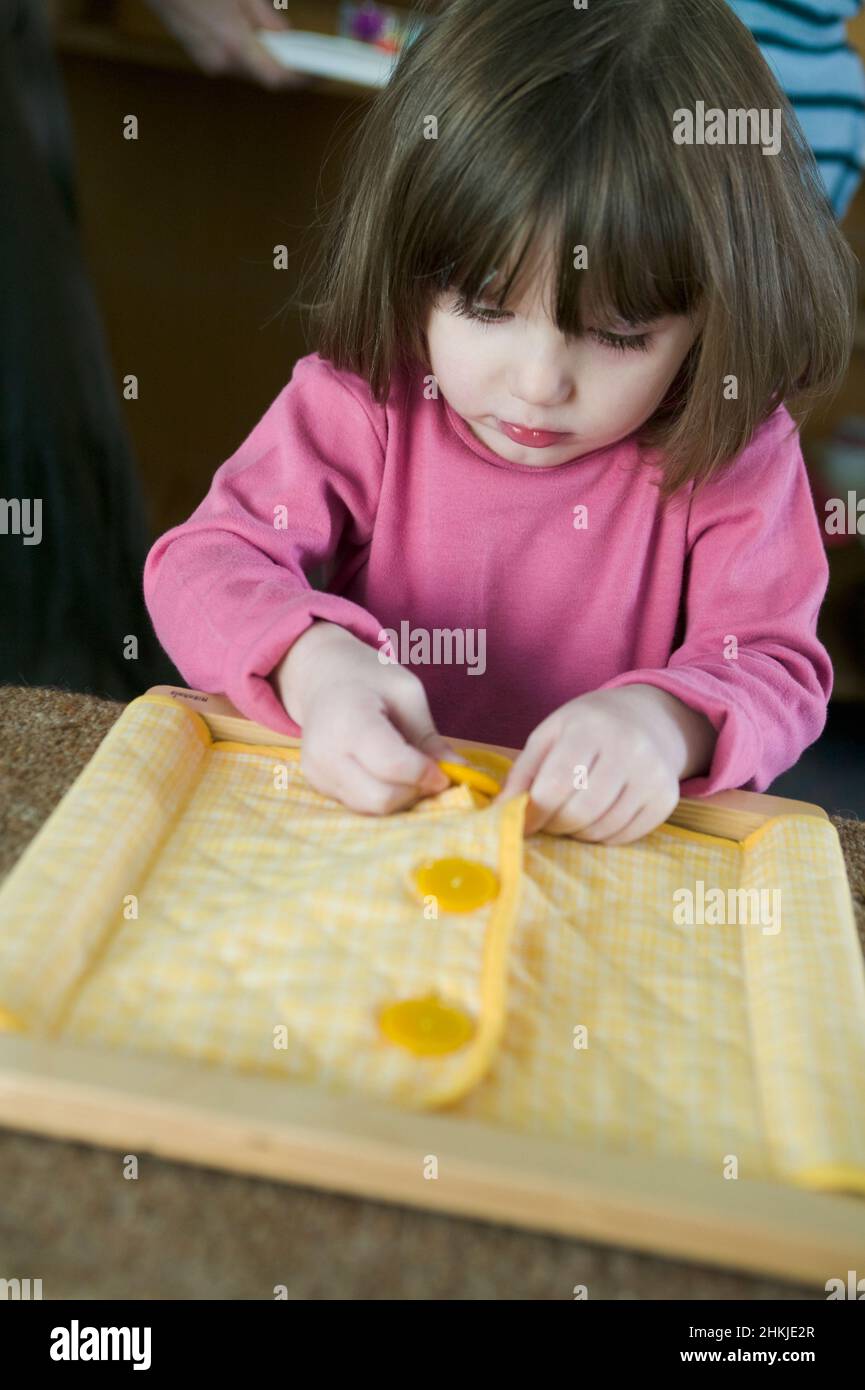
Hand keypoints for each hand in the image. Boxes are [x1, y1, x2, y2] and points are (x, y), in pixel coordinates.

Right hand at [144, 0, 304, 88]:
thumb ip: (265, 18)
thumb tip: (283, 36)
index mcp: (233, 44)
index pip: (277, 77)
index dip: (303, 78)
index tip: (321, 73)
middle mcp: (220, 61)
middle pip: (264, 74)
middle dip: (287, 64)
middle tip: (310, 54)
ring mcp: (209, 62)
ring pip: (249, 68)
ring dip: (267, 56)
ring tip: (282, 40)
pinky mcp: (201, 56)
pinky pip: (234, 60)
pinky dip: (249, 51)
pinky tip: (254, 35)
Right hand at [271, 621, 456, 813]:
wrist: (323, 678)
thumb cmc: (369, 679)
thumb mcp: (406, 694)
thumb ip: (429, 737)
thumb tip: (461, 771)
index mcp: (349, 719)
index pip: (392, 765)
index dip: (425, 774)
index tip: (444, 770)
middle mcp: (325, 752)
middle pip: (381, 798)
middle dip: (414, 791)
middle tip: (428, 773)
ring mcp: (317, 773)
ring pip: (371, 809)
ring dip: (401, 798)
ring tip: (407, 771)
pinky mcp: (318, 786)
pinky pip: (360, 805)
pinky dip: (382, 796)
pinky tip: (386, 773)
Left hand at [498, 687, 688, 843]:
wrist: (646, 719)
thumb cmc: (587, 728)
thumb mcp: (550, 735)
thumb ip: (524, 771)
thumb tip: (502, 811)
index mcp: (590, 727)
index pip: (557, 782)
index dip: (535, 811)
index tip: (523, 822)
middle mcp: (628, 748)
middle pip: (580, 811)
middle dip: (556, 824)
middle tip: (549, 820)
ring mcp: (652, 774)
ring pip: (603, 828)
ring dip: (578, 832)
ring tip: (572, 816)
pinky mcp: (667, 797)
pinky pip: (626, 836)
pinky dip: (604, 836)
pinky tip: (597, 818)